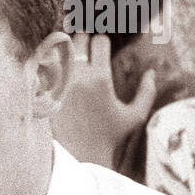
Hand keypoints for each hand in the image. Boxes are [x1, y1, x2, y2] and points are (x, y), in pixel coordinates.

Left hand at [53, 34, 156, 167]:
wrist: (77, 155)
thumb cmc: (108, 136)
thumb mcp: (133, 116)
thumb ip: (146, 93)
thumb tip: (151, 72)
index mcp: (100, 78)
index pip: (99, 41)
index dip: (102, 41)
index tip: (101, 47)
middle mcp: (77, 77)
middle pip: (78, 40)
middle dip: (83, 40)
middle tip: (85, 44)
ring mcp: (57, 82)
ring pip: (58, 49)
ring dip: (64, 48)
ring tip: (69, 51)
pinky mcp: (42, 90)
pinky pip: (43, 66)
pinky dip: (48, 62)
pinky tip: (52, 64)